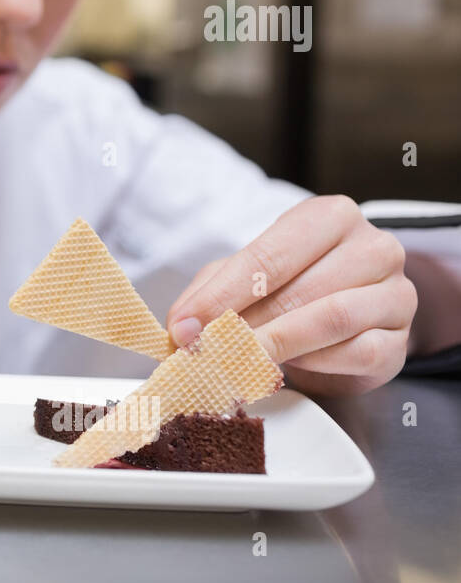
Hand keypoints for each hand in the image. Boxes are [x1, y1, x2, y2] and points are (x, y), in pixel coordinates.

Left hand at [166, 195, 417, 395]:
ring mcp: (395, 293)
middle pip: (298, 289)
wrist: (348, 321)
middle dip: (244, 325)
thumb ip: (210, 292)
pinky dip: (315, 362)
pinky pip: (358, 352)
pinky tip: (290, 365)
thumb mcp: (244, 276)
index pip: (268, 256)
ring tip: (239, 360)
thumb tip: (181, 326)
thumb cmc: (290, 288)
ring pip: (332, 319)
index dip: (220, 296)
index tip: (184, 327)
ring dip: (277, 345)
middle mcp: (372, 247)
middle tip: (206, 352)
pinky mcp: (400, 340)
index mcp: (329, 217)